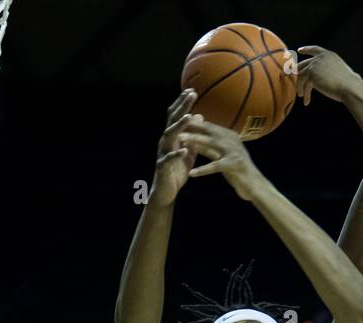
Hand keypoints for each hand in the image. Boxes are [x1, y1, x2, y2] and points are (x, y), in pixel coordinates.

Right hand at [150, 90, 197, 206]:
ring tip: (188, 118)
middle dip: (182, 107)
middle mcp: (165, 142)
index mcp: (172, 137)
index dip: (183, 104)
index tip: (192, 90)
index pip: (176, 116)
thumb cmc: (177, 171)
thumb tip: (200, 116)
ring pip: (168, 136)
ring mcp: (162, 154)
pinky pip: (168, 159)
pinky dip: (176, 154)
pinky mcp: (162, 168)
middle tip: (191, 94)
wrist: (166, 192)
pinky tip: (183, 149)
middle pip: (172, 120)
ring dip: (179, 126)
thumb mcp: (188, 150)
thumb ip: (193, 134)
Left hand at [178, 119, 262, 199]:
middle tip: (176, 123)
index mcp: (229, 136)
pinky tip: (191, 173)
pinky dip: (203, 169)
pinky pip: (215, 166)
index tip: (178, 119)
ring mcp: (234, 152)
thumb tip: (194, 138)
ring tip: (181, 140)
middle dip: (192, 126)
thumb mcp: (221, 156)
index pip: (209, 126)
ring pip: (211, 144)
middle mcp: (232, 141)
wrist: (254, 185)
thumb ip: (209, 148)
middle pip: (209, 131)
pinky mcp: (234, 165)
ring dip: (195, 141)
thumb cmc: (236, 171)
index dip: (194, 122)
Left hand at [294, 45, 360, 104]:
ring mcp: (315, 64)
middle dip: (297, 74)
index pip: (315, 49)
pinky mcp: (312, 74)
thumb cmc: (346, 84)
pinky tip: (307, 102)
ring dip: (300, 87)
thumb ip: (325, 71)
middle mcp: (320, 57)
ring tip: (301, 96)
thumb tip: (314, 77)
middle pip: (303, 64)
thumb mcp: (335, 73)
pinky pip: (304, 84)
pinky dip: (305, 94)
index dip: (306, 49)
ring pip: (302, 76)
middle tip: (295, 83)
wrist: (349, 87)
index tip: (299, 50)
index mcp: (328, 55)